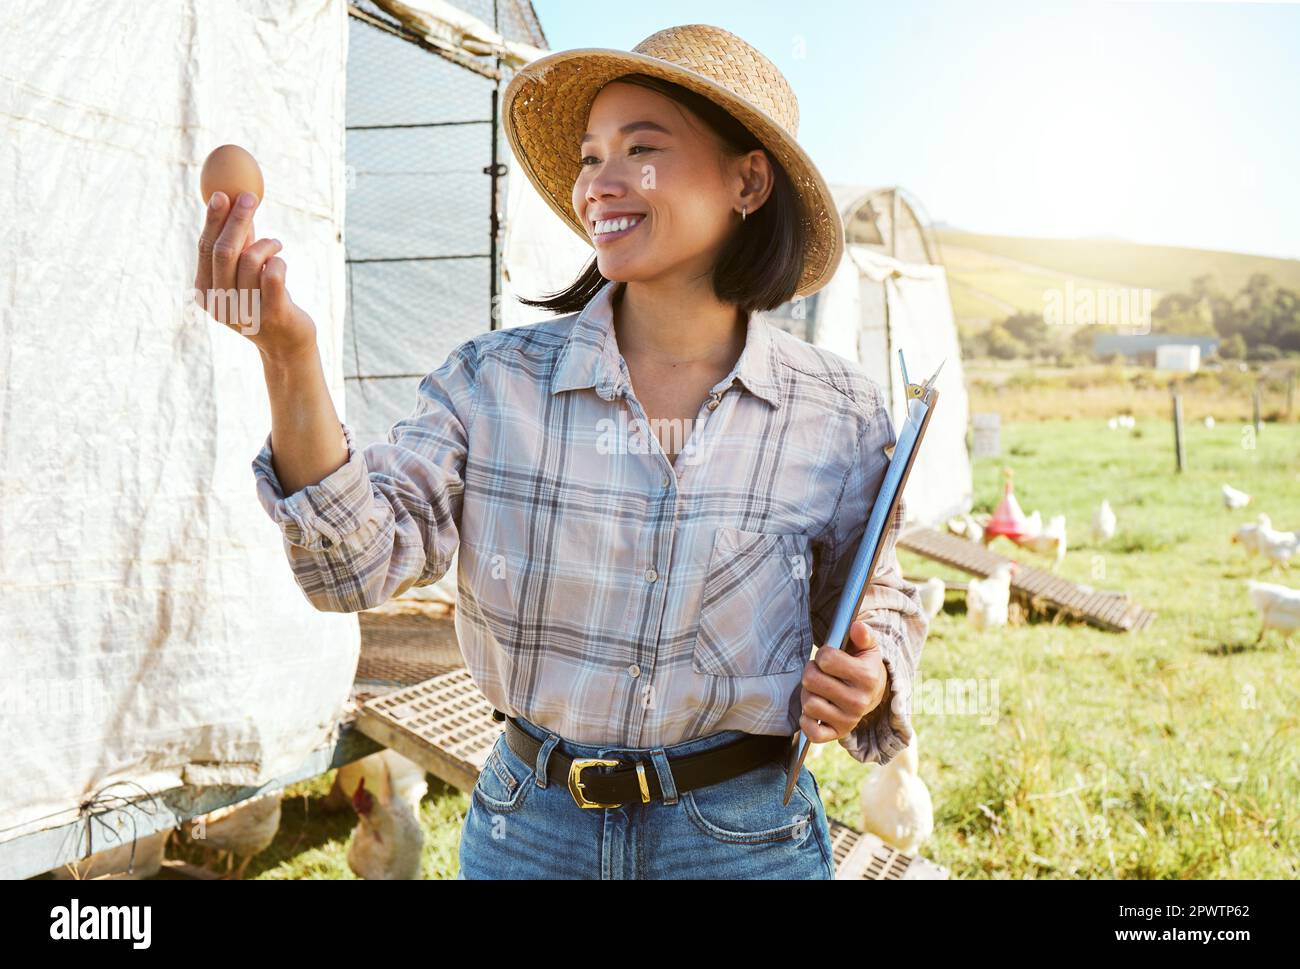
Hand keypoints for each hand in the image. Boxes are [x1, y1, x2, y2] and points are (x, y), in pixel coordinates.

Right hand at [193, 190, 317, 363]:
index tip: (222, 195)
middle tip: (250, 197)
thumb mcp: (243, 276)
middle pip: (224, 251)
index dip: (213, 220)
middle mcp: (221, 303)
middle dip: (237, 219)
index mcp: (205, 292)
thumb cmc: (263, 302)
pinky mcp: (273, 313)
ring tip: (275, 243)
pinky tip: (281, 260)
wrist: (287, 345)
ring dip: (266, 243)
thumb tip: (234, 204)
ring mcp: (246, 311)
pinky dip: (278, 259)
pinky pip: (273, 272)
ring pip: (251, 259)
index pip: (205, 250)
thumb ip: (237, 248)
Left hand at [798, 619, 888, 743]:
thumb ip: (862, 635)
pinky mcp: (838, 734)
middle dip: (811, 672)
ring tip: (818, 689)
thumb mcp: (868, 647)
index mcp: (867, 677)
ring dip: (808, 694)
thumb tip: (857, 626)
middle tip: (820, 673)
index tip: (829, 658)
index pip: (826, 659)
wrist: (874, 694)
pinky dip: (807, 720)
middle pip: (811, 680)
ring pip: (808, 704)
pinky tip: (815, 710)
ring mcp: (848, 721)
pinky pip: (811, 731)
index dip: (822, 654)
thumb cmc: (864, 666)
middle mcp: (859, 702)